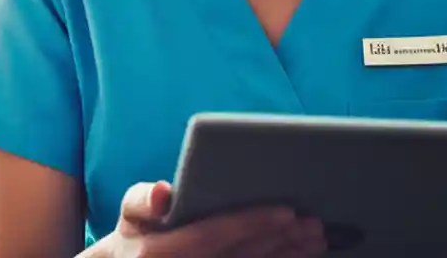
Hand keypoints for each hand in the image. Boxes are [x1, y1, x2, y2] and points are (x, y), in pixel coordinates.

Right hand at [86, 181, 325, 257]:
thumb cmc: (138, 233)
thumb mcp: (131, 213)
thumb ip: (142, 200)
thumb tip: (162, 194)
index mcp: (158, 252)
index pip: (211, 236)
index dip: (249, 223)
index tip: (286, 211)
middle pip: (240, 256)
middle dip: (280, 240)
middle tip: (313, 223)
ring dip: (287, 256)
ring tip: (316, 239)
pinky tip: (299, 255)